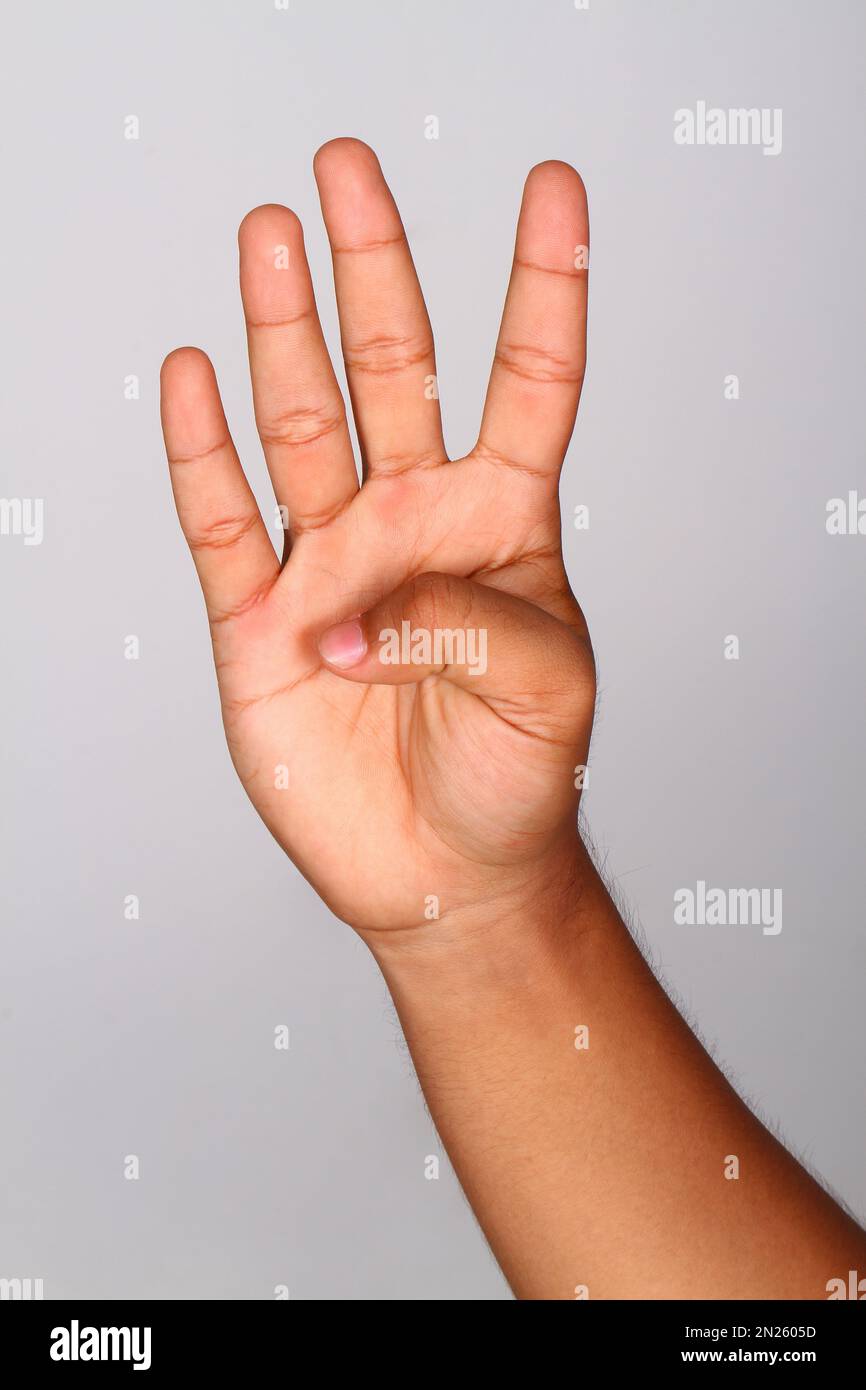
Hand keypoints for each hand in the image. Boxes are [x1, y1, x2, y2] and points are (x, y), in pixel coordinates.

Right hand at [160, 139, 593, 934]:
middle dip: (371, 270)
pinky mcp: (261, 626)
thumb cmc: (518, 776)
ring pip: (302, 426)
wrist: (448, 871)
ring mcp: (330, 567)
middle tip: (347, 170)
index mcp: (498, 521)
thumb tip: (358, 606)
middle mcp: (408, 524)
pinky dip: (202, 456)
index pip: (530, 380)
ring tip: (269, 236)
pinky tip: (194, 378)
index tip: (551, 190)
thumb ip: (470, 624)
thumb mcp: (548, 691)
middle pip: (390, 371)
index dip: (545, 285)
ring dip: (283, 334)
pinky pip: (223, 525)